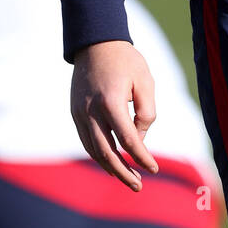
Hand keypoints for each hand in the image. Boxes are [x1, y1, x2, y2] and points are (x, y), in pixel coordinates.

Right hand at [71, 41, 158, 190]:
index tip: (153, 169)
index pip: (127, 139)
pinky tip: (111, 162)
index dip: (141, 157)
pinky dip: (98, 154)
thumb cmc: (126, 61)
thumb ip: (146, 113)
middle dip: (123, 172)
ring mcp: (79, 113)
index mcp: (111, 102)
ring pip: (92, 150)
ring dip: (109, 167)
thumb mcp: (146, 81)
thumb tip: (138, 139)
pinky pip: (86, 140)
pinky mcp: (75, 112)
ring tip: (127, 178)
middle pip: (106, 152)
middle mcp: (91, 111)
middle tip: (138, 185)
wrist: (95, 42)